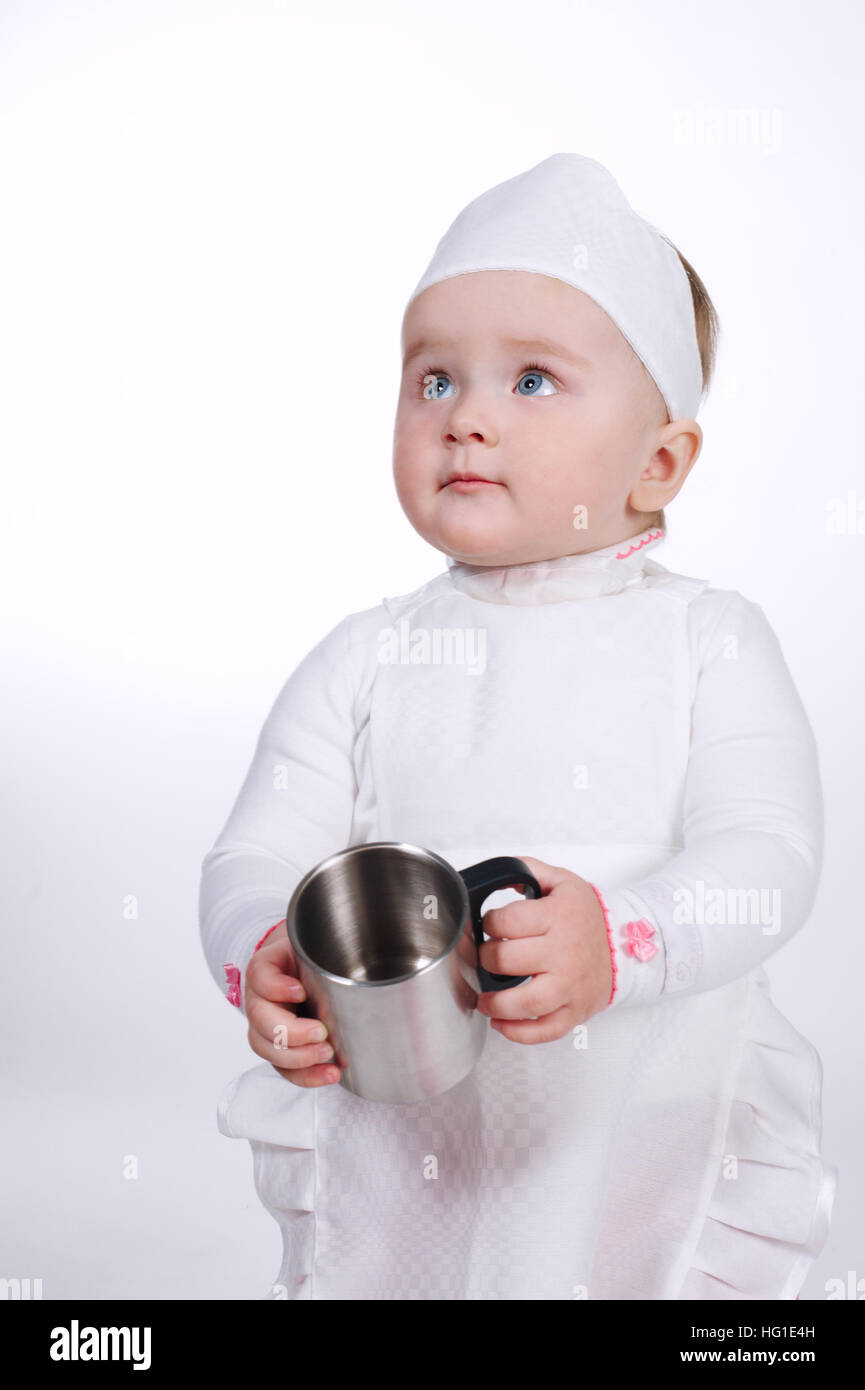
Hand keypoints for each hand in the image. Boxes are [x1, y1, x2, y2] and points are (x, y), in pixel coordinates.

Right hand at [244, 931, 341, 1086]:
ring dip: (298, 1058)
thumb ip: (333, 946)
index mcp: (266, 967)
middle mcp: (259, 998)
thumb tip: (366, 953)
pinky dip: (306, 1075)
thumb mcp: (318, 943)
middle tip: (321, 1033)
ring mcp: (264, 1026)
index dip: (277, 988)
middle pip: (260, 1020)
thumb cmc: (312, 956)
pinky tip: (329, 1073)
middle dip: (292, 1032)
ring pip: (266, 1048)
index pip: (260, 976)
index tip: (301, 991)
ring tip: (328, 1055)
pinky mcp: (277, 1048)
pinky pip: (283, 1068)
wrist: (303, 968)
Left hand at [475, 856, 612, 1041]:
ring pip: (524, 1002)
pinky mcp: (576, 1011)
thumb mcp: (562, 882)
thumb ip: (528, 870)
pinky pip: (545, 1030)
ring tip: (484, 999)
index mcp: (558, 917)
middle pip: (506, 960)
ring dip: (494, 1003)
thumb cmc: (586, 916)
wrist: (626, 945)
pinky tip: (501, 1023)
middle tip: (489, 956)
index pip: (505, 922)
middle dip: (486, 958)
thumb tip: (499, 875)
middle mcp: (564, 953)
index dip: (489, 923)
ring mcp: (570, 986)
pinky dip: (518, 1033)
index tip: (493, 926)